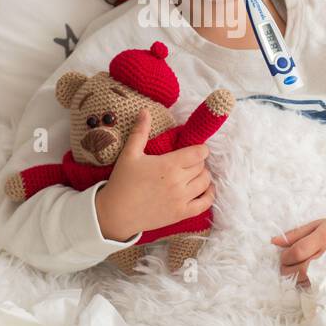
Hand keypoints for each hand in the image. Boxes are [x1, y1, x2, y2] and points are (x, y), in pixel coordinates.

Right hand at [95, 108, 214, 241]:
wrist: (116, 213)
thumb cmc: (122, 182)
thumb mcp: (129, 154)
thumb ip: (140, 132)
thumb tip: (145, 111)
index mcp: (169, 165)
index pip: (198, 153)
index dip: (201, 149)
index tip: (196, 149)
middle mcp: (178, 182)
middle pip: (202, 167)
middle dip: (199, 162)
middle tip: (190, 161)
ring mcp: (181, 199)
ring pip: (205, 183)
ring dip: (204, 176)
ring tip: (195, 173)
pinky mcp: (181, 214)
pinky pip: (204, 204)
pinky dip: (209, 195)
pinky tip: (206, 189)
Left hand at [270, 213, 325, 285]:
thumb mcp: (319, 224)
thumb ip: (295, 234)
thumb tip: (273, 242)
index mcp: (323, 237)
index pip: (297, 252)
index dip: (285, 257)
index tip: (284, 256)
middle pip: (300, 270)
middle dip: (287, 270)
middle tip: (287, 267)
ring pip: (308, 282)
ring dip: (296, 279)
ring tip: (298, 271)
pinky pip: (319, 289)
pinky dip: (309, 286)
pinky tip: (310, 278)